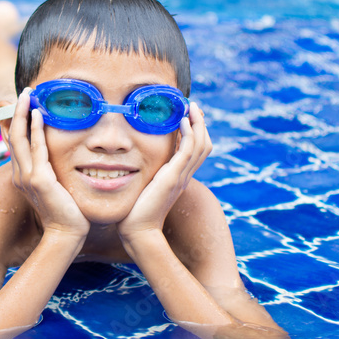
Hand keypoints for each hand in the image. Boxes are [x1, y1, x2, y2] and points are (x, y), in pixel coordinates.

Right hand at [5, 88, 90, 237]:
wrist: (66, 236)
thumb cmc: (65, 215)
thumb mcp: (55, 190)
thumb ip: (51, 175)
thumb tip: (56, 166)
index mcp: (23, 177)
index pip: (13, 145)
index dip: (10, 124)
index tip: (9, 106)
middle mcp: (21, 175)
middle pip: (12, 137)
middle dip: (13, 113)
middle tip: (19, 93)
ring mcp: (27, 177)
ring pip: (20, 138)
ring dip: (22, 114)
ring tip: (27, 95)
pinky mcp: (39, 180)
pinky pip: (36, 148)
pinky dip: (35, 129)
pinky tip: (37, 114)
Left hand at [118, 101, 211, 237]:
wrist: (138, 231)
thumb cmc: (136, 213)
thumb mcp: (144, 188)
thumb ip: (145, 176)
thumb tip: (134, 166)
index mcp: (178, 177)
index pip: (195, 151)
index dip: (196, 132)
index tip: (189, 116)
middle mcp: (183, 176)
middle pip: (204, 145)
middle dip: (201, 124)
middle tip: (194, 107)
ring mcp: (181, 176)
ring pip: (200, 145)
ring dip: (198, 123)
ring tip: (191, 107)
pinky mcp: (173, 177)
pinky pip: (188, 151)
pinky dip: (189, 134)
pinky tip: (183, 121)